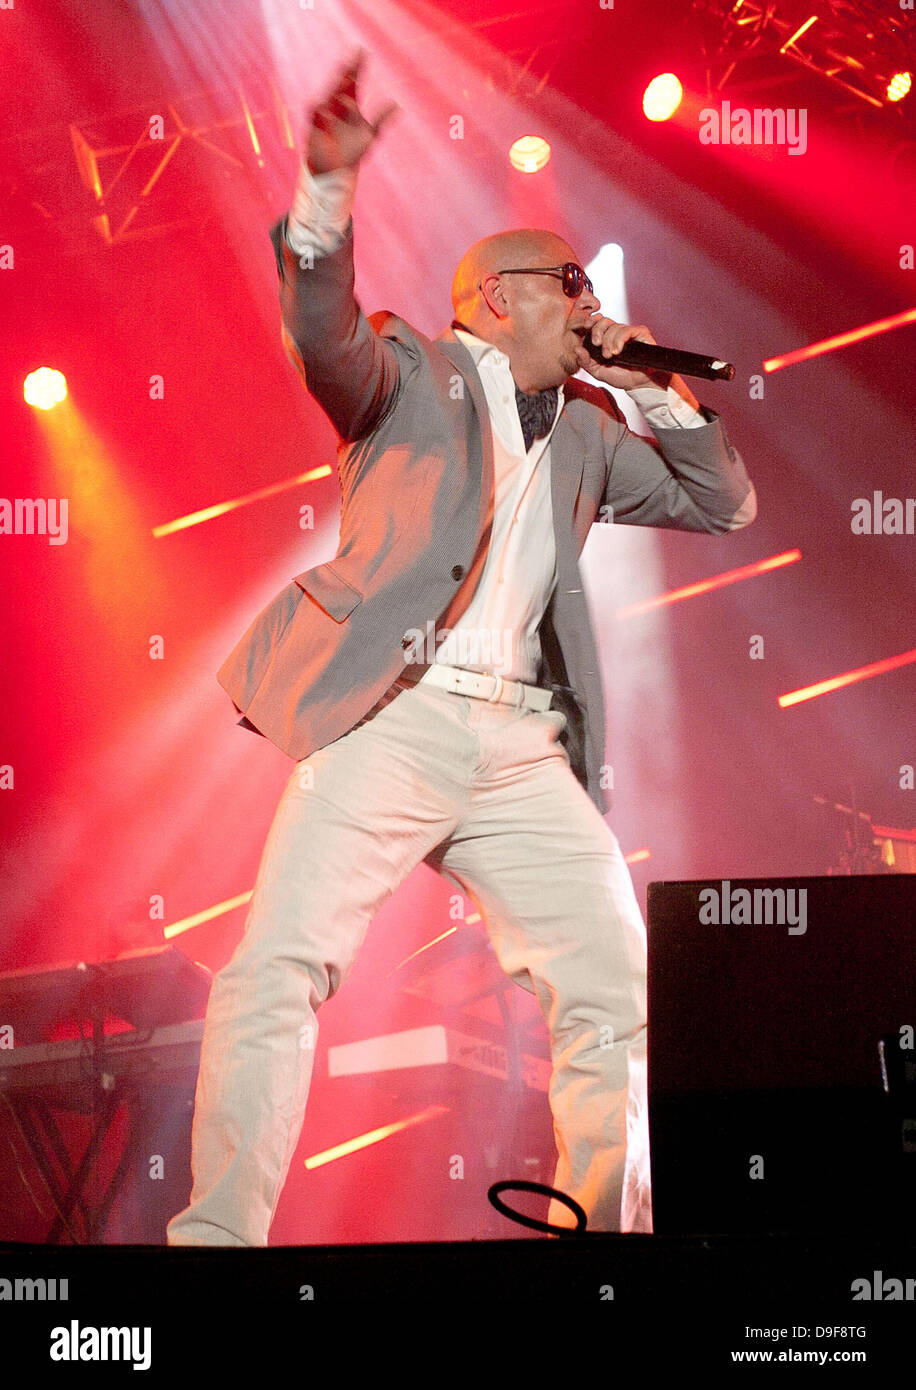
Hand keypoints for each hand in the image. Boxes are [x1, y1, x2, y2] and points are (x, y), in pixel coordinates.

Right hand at [306, 50, 398, 174]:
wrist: (336, 170)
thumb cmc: (352, 151)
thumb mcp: (371, 134)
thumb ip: (382, 119)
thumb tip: (398, 105)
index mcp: (350, 104)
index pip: (354, 81)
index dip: (358, 67)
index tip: (362, 51)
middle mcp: (336, 105)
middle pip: (340, 85)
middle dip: (346, 73)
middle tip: (353, 62)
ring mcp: (325, 115)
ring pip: (330, 97)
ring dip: (338, 90)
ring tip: (348, 80)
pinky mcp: (315, 127)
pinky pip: (316, 116)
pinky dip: (322, 113)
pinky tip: (326, 110)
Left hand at [574, 315, 669, 391]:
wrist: (638, 383)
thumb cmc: (621, 376)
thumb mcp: (597, 372)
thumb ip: (585, 362)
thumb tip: (576, 349)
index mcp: (605, 338)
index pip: (595, 323)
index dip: (590, 323)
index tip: (586, 328)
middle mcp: (616, 333)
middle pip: (603, 321)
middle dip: (598, 333)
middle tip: (598, 346)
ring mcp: (628, 332)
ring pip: (614, 326)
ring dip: (610, 342)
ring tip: (611, 356)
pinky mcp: (640, 332)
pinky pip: (627, 329)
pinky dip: (620, 339)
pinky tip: (618, 350)